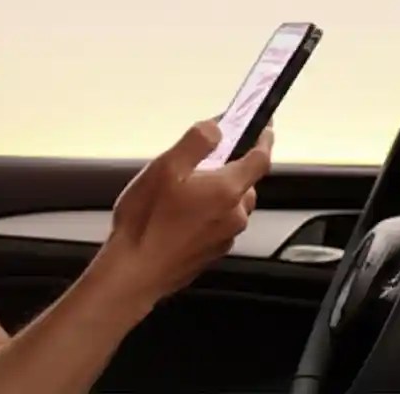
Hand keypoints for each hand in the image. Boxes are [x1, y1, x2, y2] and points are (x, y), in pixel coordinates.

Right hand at [99, 120, 272, 308]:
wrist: (135, 272)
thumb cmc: (147, 221)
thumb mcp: (165, 168)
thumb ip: (195, 142)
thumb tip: (217, 128)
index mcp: (227, 190)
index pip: (260, 159)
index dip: (264, 139)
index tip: (264, 127)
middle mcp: (233, 215)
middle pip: (245, 183)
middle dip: (231, 167)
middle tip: (203, 160)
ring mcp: (224, 237)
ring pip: (231, 205)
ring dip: (217, 192)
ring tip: (183, 189)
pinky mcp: (211, 253)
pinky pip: (218, 223)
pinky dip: (207, 213)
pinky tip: (179, 214)